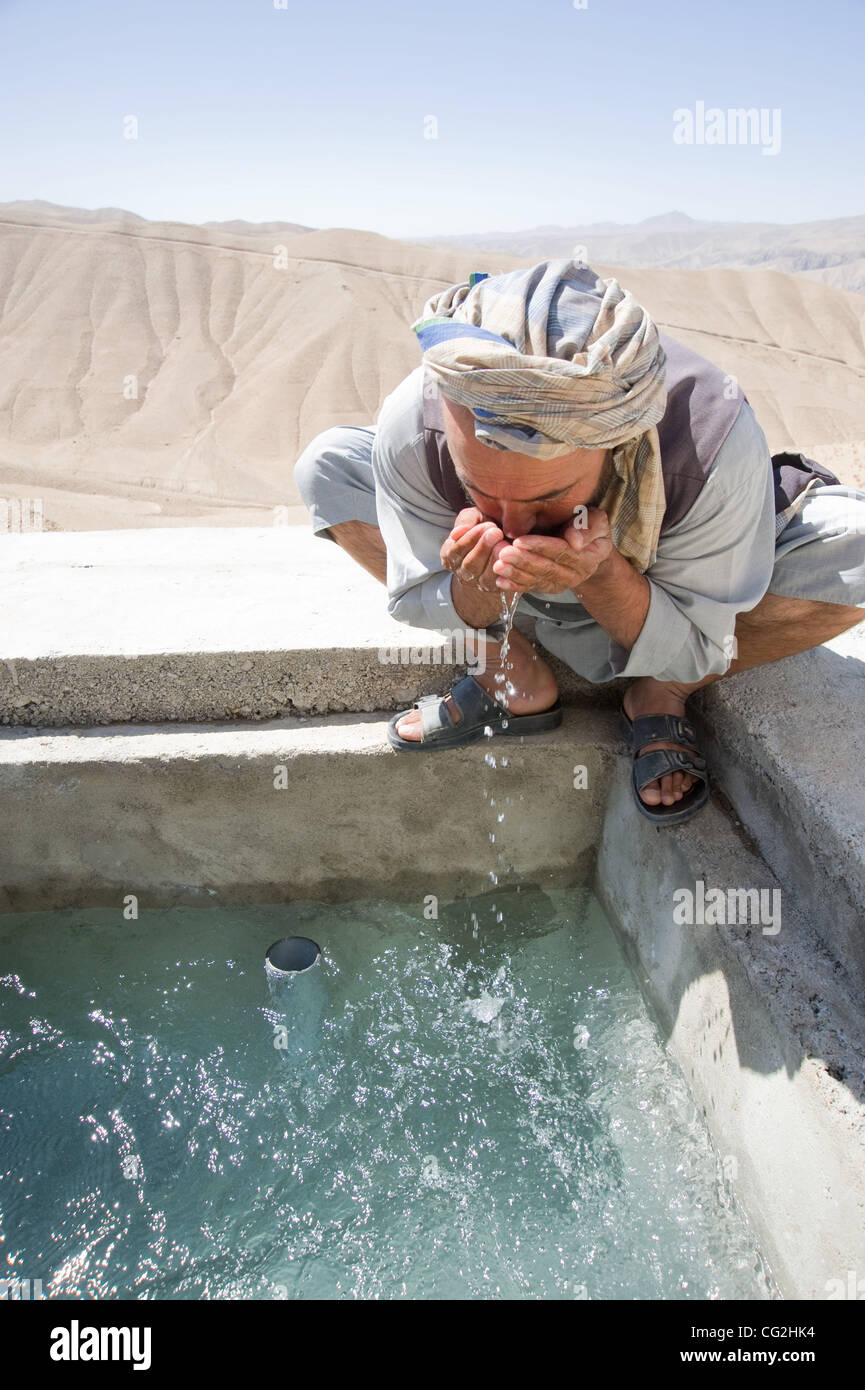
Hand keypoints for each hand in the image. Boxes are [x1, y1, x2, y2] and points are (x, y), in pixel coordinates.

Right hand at [440, 507, 508, 592]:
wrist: (504, 541)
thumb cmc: (487, 527)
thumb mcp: (475, 518)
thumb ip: (465, 520)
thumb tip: (456, 533)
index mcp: (450, 554)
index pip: (454, 551)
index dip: (470, 538)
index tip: (487, 525)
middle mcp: (460, 571)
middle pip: (469, 564)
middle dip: (483, 548)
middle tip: (497, 532)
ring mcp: (476, 582)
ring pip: (482, 575)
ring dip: (494, 558)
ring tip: (505, 542)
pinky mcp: (492, 587)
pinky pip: (497, 582)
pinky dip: (504, 569)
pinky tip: (512, 555)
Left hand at [491, 507, 613, 594]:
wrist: (587, 545)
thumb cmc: (589, 526)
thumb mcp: (596, 521)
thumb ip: (588, 528)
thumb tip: (575, 541)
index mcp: (589, 556)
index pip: (562, 551)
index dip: (541, 546)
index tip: (520, 541)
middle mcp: (575, 573)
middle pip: (547, 568)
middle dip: (523, 561)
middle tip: (503, 553)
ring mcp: (561, 582)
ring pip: (537, 579)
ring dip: (516, 574)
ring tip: (498, 565)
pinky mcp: (549, 586)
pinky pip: (531, 587)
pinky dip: (515, 586)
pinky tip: (500, 581)